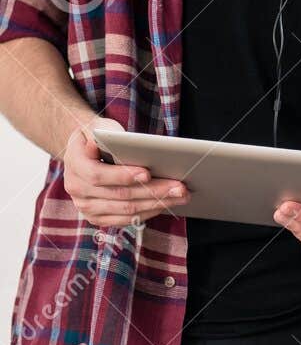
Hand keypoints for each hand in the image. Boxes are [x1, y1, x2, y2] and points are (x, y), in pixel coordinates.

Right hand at [63, 117, 187, 226]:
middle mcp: (77, 190)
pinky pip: (126, 219)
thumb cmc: (98, 136)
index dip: (122, 176)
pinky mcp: (98, 218)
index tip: (147, 173)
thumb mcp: (98, 126)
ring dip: (157, 204)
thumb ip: (104, 131)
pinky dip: (149, 212)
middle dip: (153, 191)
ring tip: (181, 195)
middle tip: (179, 186)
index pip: (97, 175)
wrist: (85, 152)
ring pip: (126, 210)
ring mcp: (86, 207)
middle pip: (119, 196)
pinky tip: (167, 204)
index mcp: (75, 165)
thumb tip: (109, 141)